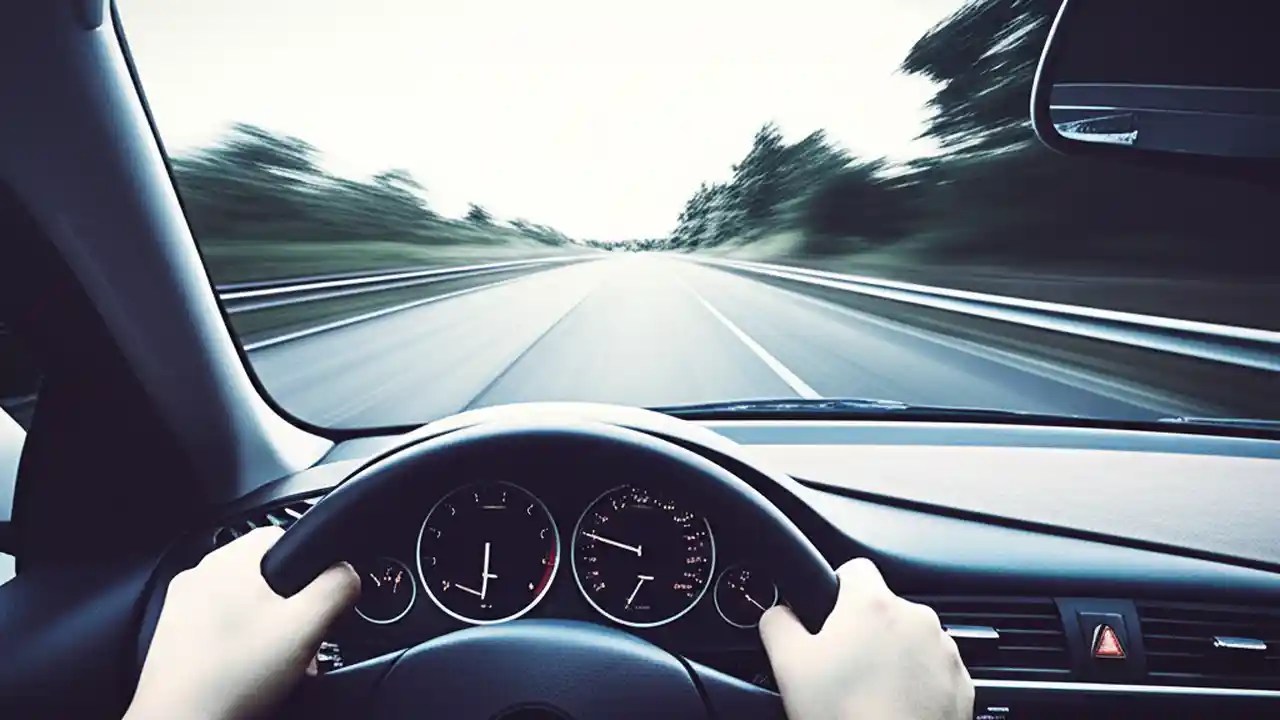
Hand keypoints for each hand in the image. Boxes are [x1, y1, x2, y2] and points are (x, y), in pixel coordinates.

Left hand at [124, 527, 359, 719]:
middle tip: (300, 643)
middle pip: (264, 575)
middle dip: (289, 607)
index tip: (316, 604)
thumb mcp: (306, 627)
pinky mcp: (173, 637)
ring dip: (266, 628)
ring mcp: (181, 607)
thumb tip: (348, 573)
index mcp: (229, 560)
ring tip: (276, 664)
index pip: (284, 535)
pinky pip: (219, 628)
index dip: (311, 567)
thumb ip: (336, 588)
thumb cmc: (233, 679)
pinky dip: (239, 644)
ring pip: (242, 604)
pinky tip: (248, 672)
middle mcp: (199, 575)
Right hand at [759, 558, 971, 719]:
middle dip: (863, 632)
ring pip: (909, 640)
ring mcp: (944, 652)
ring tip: (868, 695)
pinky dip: (915, 683)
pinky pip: (932, 670)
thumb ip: (777, 622)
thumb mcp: (788, 666)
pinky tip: (893, 709)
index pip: (853, 568)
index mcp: (872, 605)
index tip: (826, 621)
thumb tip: (778, 611)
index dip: (835, 591)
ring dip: (891, 657)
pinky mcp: (962, 684)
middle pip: (882, 609)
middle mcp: (916, 619)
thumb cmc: (845, 716)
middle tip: (841, 670)